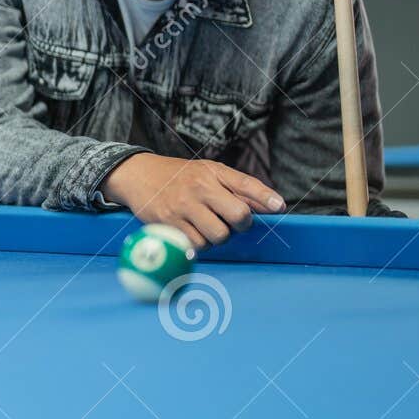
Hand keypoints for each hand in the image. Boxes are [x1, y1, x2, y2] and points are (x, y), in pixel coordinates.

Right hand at [100, 153, 285, 249]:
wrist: (138, 175)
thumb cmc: (180, 176)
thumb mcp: (209, 172)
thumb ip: (240, 188)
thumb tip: (274, 206)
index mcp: (212, 173)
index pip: (246, 184)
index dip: (265, 198)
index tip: (279, 207)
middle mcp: (199, 188)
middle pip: (238, 216)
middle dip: (240, 225)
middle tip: (230, 222)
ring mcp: (182, 207)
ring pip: (217, 237)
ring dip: (216, 237)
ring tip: (206, 226)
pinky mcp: (167, 224)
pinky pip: (195, 245)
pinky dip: (198, 244)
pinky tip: (192, 232)